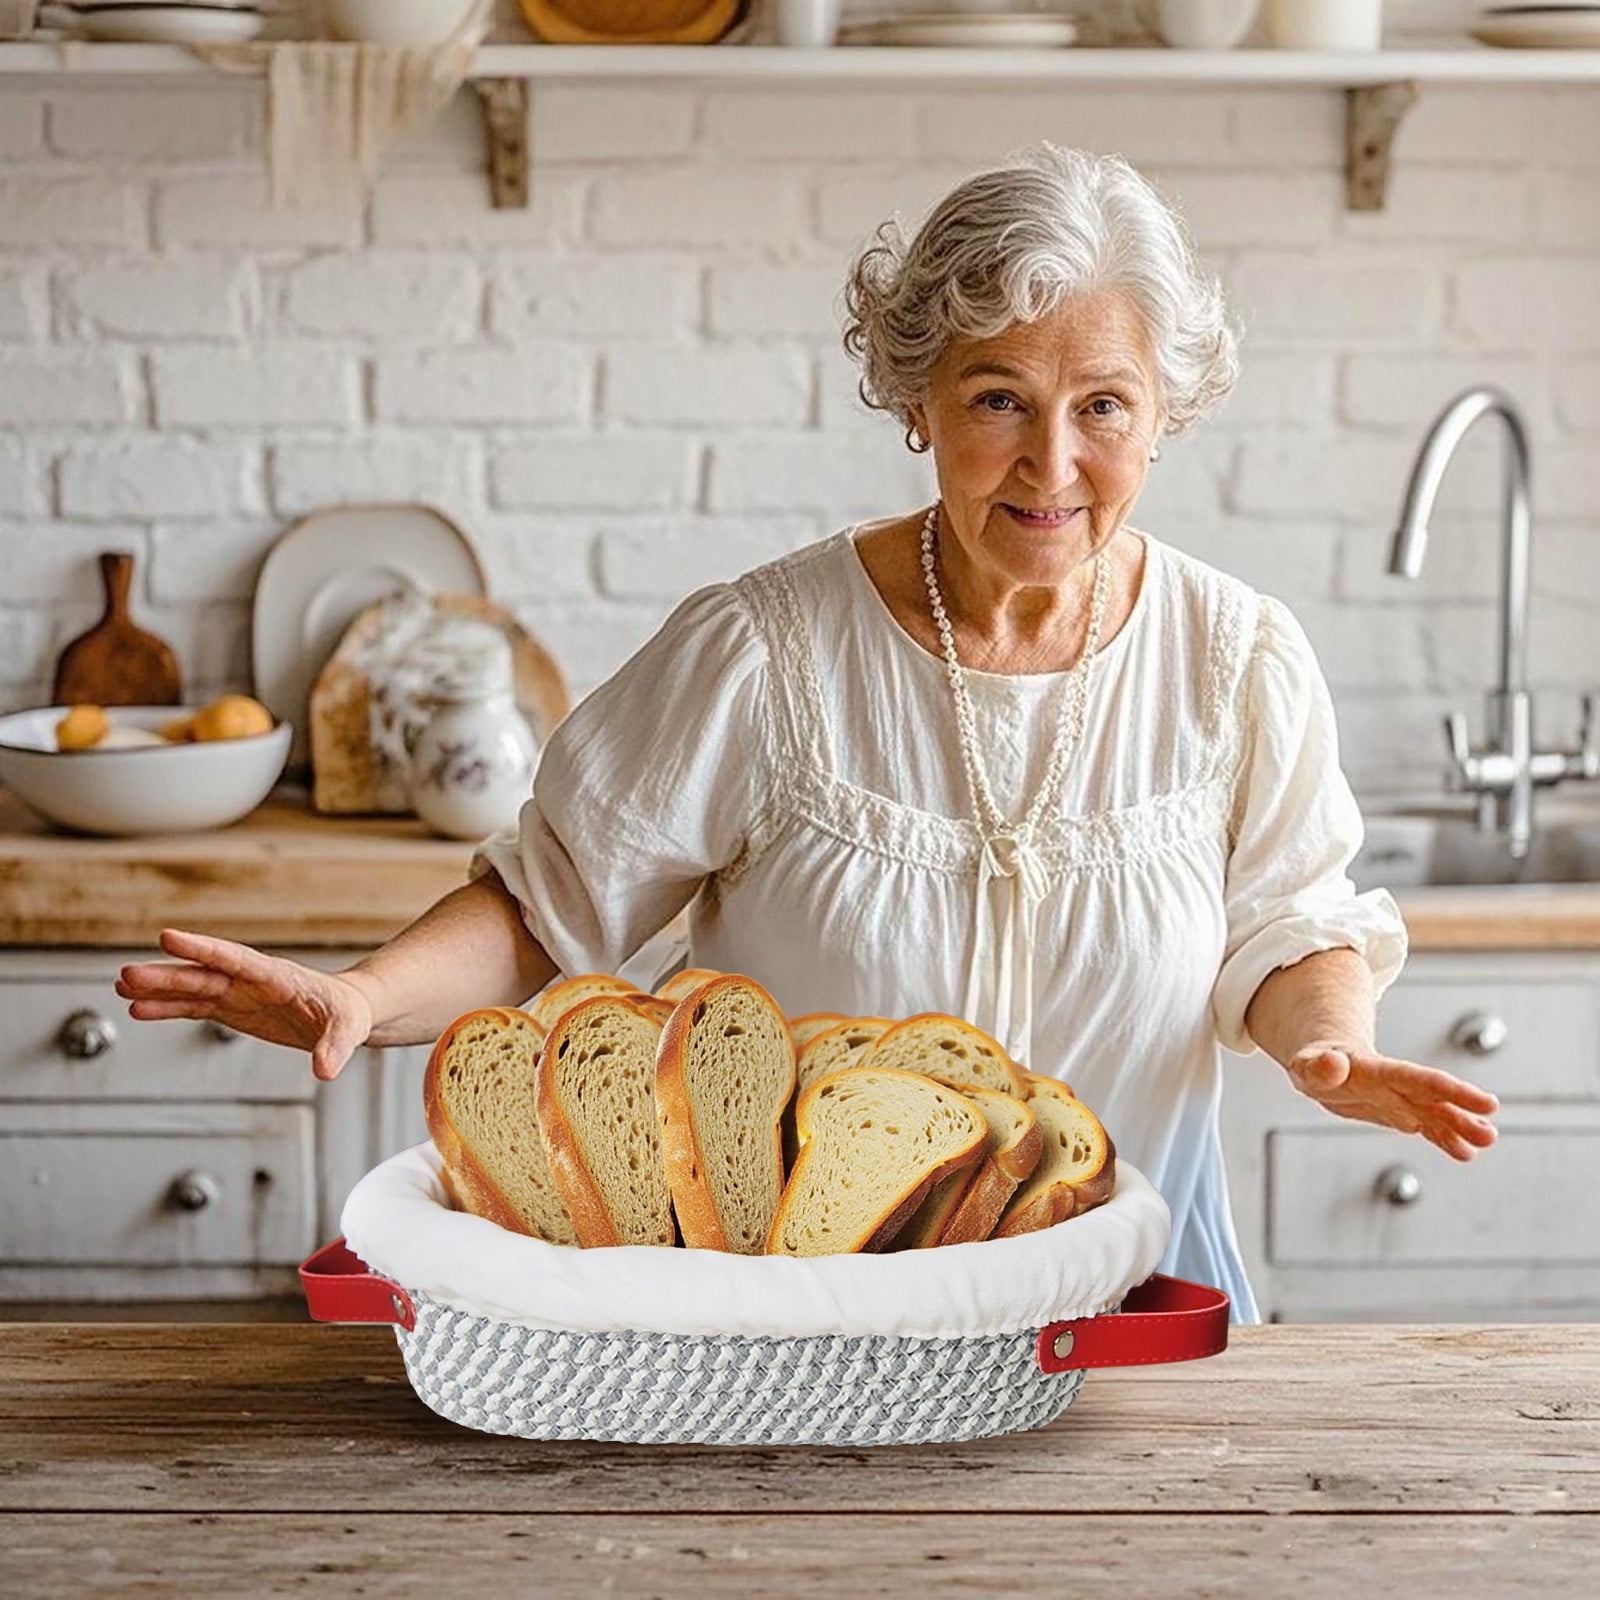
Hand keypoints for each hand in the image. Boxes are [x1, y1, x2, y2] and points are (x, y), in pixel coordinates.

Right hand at [116, 928, 374, 1082]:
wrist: (346, 1013)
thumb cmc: (349, 1014)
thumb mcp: (348, 1030)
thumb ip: (335, 1047)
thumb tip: (326, 1071)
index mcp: (278, 976)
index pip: (236, 959)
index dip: (202, 949)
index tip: (167, 937)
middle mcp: (252, 981)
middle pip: (204, 975)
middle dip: (167, 975)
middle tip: (126, 974)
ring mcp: (240, 994)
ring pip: (193, 989)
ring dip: (158, 989)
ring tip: (120, 988)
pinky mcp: (234, 1009)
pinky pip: (196, 1007)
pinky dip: (168, 1008)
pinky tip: (139, 1010)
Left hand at [1286, 1041, 1499, 1161]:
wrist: (1323, 1067)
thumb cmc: (1313, 1065)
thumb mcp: (1307, 1066)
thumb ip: (1317, 1066)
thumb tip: (1332, 1063)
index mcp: (1376, 1070)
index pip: (1417, 1079)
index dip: (1448, 1090)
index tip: (1484, 1102)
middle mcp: (1396, 1084)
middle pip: (1433, 1095)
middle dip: (1462, 1109)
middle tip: (1491, 1129)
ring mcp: (1402, 1099)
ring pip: (1436, 1113)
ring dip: (1461, 1126)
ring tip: (1487, 1141)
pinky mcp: (1402, 1114)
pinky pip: (1427, 1127)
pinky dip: (1445, 1139)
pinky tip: (1465, 1153)